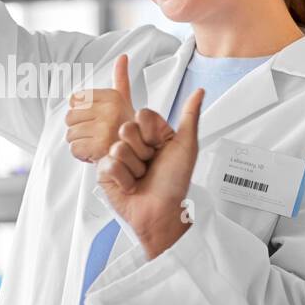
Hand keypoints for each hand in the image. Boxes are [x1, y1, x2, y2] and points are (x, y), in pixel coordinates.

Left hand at [65, 54, 134, 162]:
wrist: (139, 155)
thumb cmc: (126, 126)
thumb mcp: (125, 100)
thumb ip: (120, 79)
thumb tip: (123, 56)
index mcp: (112, 96)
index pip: (74, 99)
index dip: (81, 112)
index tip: (95, 119)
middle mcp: (110, 110)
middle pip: (69, 117)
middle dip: (79, 128)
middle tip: (94, 134)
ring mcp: (105, 128)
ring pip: (70, 134)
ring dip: (80, 142)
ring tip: (96, 143)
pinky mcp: (99, 147)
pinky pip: (74, 149)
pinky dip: (81, 155)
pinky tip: (95, 153)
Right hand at [97, 88, 203, 259]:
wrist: (161, 212)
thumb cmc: (174, 183)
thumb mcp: (186, 146)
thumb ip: (190, 116)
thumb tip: (199, 92)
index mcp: (151, 134)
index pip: (142, 114)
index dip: (152, 132)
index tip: (161, 146)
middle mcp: (133, 143)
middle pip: (127, 129)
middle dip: (142, 151)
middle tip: (150, 164)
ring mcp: (117, 157)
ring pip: (118, 148)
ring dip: (134, 168)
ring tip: (141, 177)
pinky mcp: (104, 172)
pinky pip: (109, 165)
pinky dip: (124, 179)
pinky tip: (130, 185)